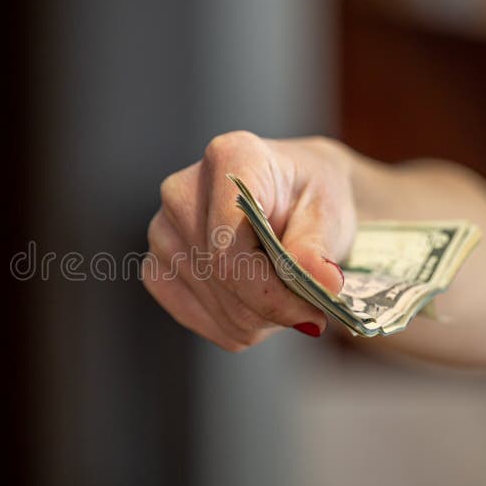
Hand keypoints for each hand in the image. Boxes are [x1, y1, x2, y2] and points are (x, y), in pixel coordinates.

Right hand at [143, 131, 355, 351]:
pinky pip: (199, 321)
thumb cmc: (310, 199)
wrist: (290, 198)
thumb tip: (325, 282)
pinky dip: (235, 325)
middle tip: (308, 304)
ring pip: (217, 310)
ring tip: (281, 292)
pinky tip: (255, 301)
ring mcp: (162, 232)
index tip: (311, 314)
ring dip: (258, 319)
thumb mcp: (329, 214)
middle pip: (223, 281)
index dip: (270, 294)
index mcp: (230, 159)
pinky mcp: (156, 268)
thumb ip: (319, 250)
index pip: (230, 249)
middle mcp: (182, 192)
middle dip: (272, 308)